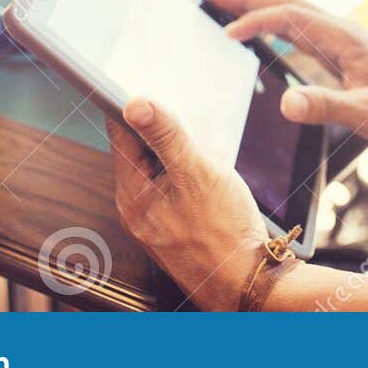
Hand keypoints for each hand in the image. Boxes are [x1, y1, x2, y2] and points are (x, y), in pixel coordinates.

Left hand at [108, 98, 267, 310]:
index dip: (136, 107)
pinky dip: (189, 173)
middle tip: (192, 119)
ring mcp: (153, 220)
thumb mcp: (196, 172)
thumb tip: (135, 103)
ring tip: (207, 151)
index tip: (151, 85)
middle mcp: (135, 208)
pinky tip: (213, 175)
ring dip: (181, 152)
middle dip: (166, 130)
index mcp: (131, 193)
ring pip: (160, 169)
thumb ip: (165, 135)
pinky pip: (173, 187)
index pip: (120, 134)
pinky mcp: (172, 227)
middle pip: (141, 150)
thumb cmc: (223, 232)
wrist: (247, 281)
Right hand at [212, 0, 367, 143]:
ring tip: (225, 7)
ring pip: (293, 11)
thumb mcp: (365, 113)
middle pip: (287, 2)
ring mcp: (339, 38)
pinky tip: (263, 32)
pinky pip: (300, 27)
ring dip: (259, 5)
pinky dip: (274, 22)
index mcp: (343, 37)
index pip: (290, 18)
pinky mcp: (340, 50)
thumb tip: (286, 103)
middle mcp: (339, 30)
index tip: (226, 34)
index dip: (256, 21)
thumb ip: (326, 107)